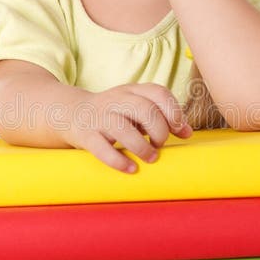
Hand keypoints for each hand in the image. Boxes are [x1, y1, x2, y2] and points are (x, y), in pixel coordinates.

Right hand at [63, 83, 192, 172]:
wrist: (71, 113)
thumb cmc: (114, 113)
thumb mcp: (137, 107)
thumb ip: (162, 117)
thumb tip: (187, 132)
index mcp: (132, 91)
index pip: (158, 92)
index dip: (174, 111)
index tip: (179, 130)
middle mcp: (117, 100)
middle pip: (144, 109)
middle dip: (159, 130)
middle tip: (160, 145)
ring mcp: (100, 117)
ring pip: (123, 128)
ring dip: (142, 146)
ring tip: (151, 157)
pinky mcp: (86, 135)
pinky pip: (102, 148)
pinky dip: (118, 160)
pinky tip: (131, 168)